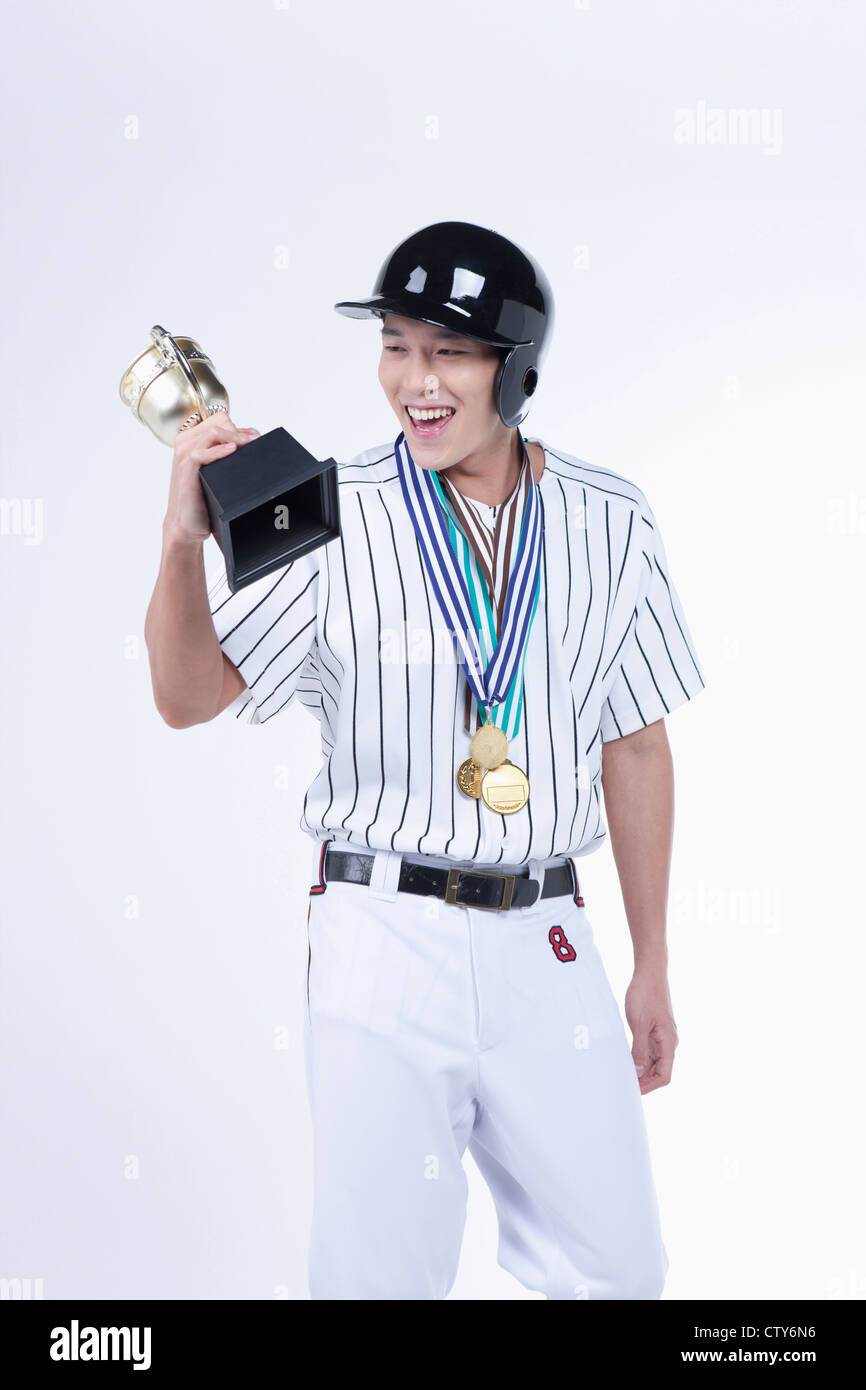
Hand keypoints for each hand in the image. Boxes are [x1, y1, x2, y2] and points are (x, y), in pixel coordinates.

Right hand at [162, 414, 259, 546]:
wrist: (186, 524)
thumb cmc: (201, 498)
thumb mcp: (214, 471)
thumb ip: (226, 453)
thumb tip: (251, 437)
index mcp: (191, 439)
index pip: (218, 419)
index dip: (238, 426)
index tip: (254, 436)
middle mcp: (186, 444)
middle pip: (219, 422)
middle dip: (239, 431)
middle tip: (255, 442)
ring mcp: (185, 456)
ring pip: (212, 432)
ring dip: (235, 437)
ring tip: (250, 445)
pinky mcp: (187, 471)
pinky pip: (200, 453)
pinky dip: (218, 451)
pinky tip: (232, 451)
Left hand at [624, 969, 677, 1094]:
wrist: (650, 972)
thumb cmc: (646, 994)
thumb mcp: (639, 1023)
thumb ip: (640, 1049)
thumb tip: (639, 1073)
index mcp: (669, 1042)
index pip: (664, 1075)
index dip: (649, 1086)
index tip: (633, 1090)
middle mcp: (668, 1042)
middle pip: (659, 1072)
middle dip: (644, 1081)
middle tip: (623, 1085)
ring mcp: (661, 1037)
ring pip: (653, 1062)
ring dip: (641, 1071)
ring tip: (623, 1075)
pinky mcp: (654, 1030)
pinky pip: (648, 1051)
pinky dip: (638, 1059)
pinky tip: (626, 1060)